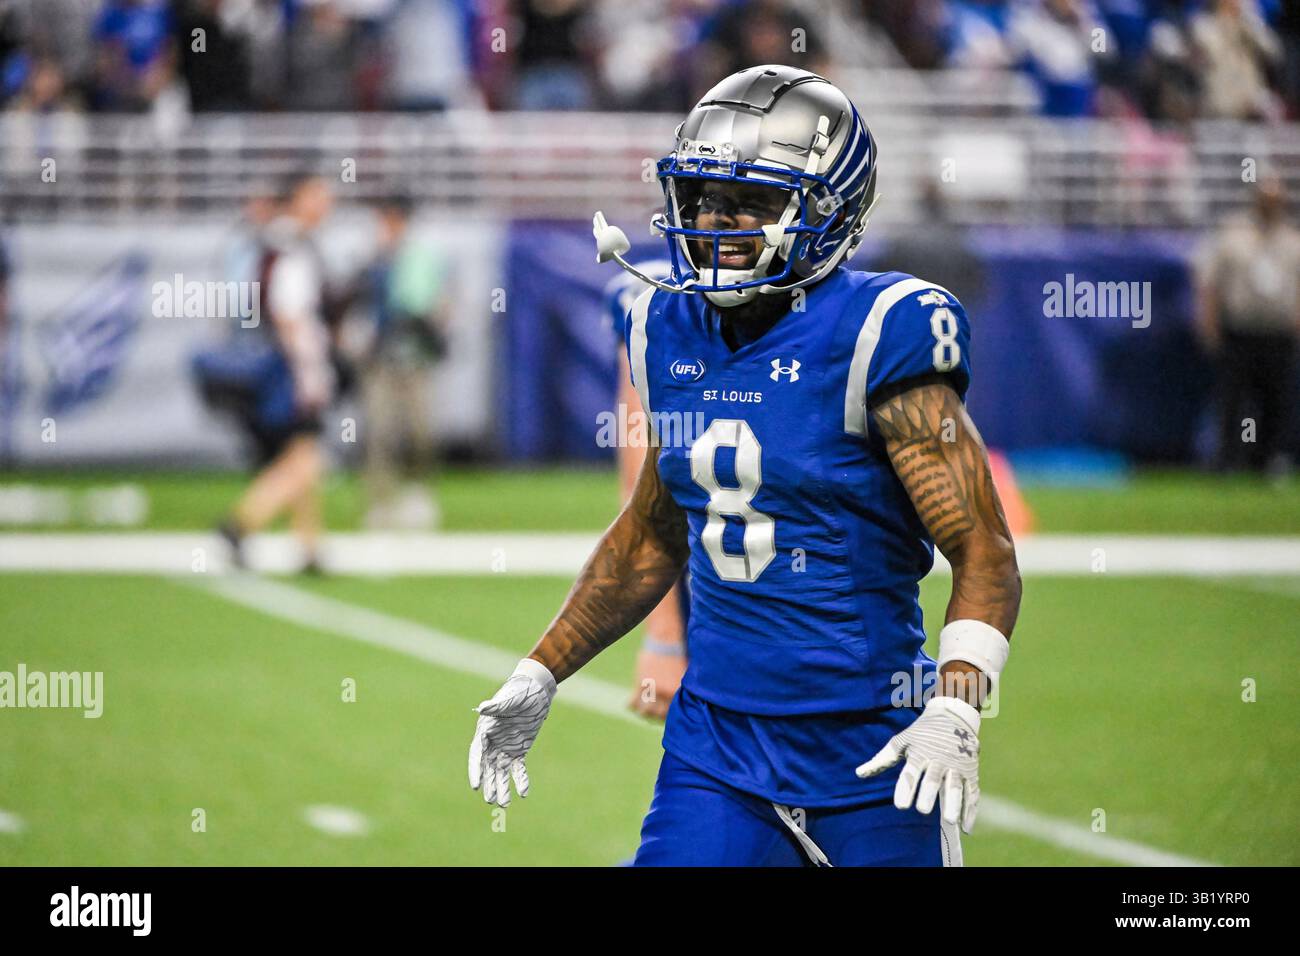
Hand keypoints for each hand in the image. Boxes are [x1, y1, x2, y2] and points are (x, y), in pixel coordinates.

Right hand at [468, 658, 555, 806]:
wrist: (536, 690)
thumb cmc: (520, 691)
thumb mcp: (510, 698)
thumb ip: (497, 706)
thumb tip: (483, 707)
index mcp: (485, 730)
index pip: (477, 754)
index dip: (476, 770)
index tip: (475, 785)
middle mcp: (493, 742)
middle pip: (487, 767)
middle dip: (488, 784)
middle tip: (490, 800)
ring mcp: (505, 747)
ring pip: (501, 772)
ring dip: (502, 787)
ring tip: (504, 803)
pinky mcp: (519, 750)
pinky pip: (518, 769)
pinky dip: (520, 780)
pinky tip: (523, 793)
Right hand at [628, 641, 686, 719]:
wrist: (666, 641)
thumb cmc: (677, 656)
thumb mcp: (683, 676)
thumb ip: (679, 692)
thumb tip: (679, 703)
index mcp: (677, 693)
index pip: (671, 714)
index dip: (666, 715)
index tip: (661, 715)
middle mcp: (666, 694)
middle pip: (658, 715)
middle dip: (654, 715)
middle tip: (651, 713)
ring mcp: (652, 689)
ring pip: (645, 711)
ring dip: (642, 711)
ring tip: (641, 710)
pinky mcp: (640, 683)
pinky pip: (632, 701)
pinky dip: (630, 704)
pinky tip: (629, 704)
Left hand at [855, 695, 982, 832]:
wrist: (953, 716)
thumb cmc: (922, 733)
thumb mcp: (902, 741)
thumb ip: (883, 759)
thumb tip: (859, 774)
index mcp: (920, 752)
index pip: (911, 772)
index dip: (905, 788)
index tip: (900, 805)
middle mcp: (939, 760)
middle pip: (933, 779)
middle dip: (928, 793)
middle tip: (922, 810)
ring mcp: (957, 766)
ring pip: (956, 786)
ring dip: (954, 803)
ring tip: (950, 820)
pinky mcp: (971, 772)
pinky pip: (972, 792)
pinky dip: (971, 810)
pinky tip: (965, 827)